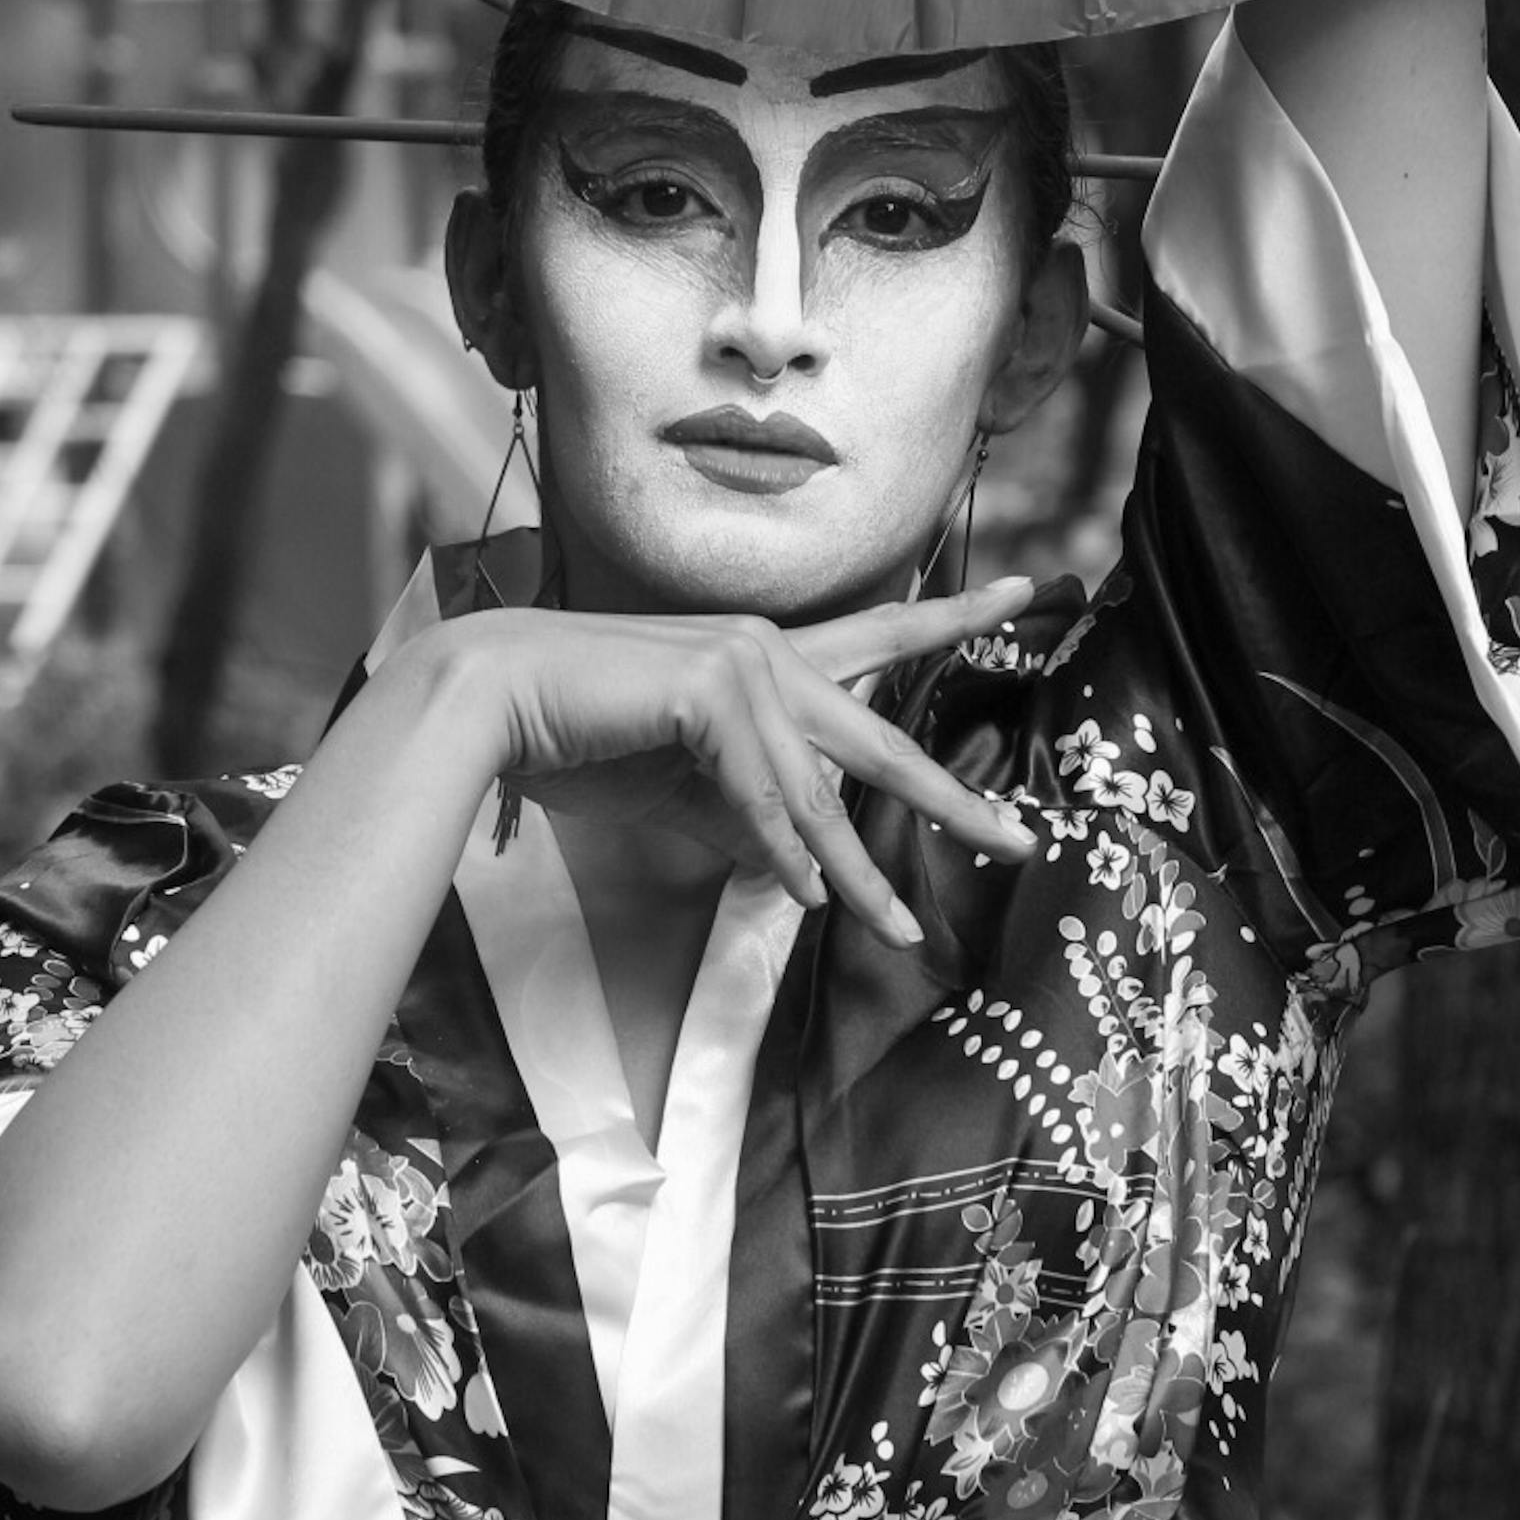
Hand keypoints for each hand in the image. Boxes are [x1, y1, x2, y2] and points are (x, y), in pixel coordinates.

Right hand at [432, 581, 1044, 948]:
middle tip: (1022, 838)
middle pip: (882, 735)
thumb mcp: (685, 784)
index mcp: (768, 658)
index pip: (879, 636)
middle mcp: (769, 650)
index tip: (1026, 591)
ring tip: (901, 928)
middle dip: (952, 798)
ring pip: (821, 792)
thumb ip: (751, 813)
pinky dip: (783, 854)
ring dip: (856, 873)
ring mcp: (743, 664)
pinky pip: (765, 798)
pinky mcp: (711, 691)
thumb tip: (806, 872)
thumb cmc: (576, 736)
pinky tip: (803, 896)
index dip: (954, 615)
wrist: (492, 706)